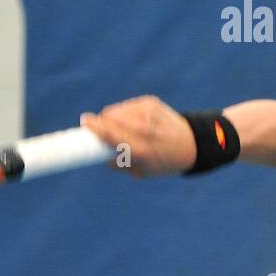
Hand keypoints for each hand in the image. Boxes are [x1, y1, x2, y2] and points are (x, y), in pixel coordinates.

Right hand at [78, 95, 194, 177]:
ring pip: (118, 110)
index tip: (84, 121)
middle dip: (101, 121)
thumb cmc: (162, 162)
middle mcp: (146, 129)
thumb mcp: (141, 173)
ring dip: (112, 116)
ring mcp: (150, 113)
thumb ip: (119, 165)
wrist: (191, 145)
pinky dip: (123, 112)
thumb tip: (101, 156)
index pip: (111, 134)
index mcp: (141, 150)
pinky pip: (127, 105)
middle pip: (112, 117)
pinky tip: (129, 119)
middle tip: (97, 127)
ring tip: (117, 126)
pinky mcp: (152, 102)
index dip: (95, 126)